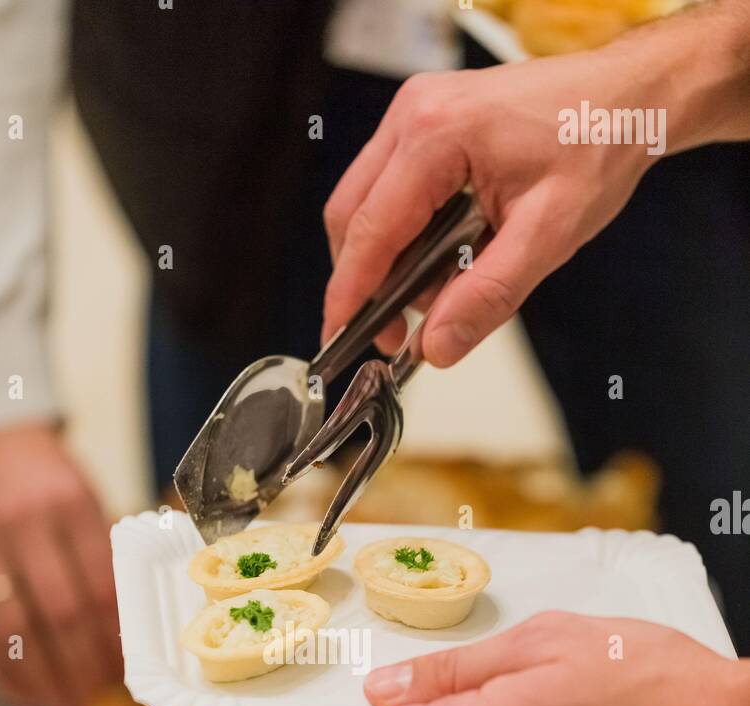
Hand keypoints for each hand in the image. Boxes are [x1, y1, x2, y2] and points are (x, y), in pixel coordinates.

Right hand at [0, 425, 122, 705]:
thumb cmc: (50, 480)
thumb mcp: (89, 501)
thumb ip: (106, 558)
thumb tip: (131, 634)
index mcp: (67, 504)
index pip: (98, 588)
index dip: (115, 639)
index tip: (128, 668)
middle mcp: (19, 524)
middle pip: (58, 616)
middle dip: (83, 667)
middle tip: (100, 697)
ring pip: (12, 633)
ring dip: (43, 680)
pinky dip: (2, 675)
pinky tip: (27, 696)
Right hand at [322, 53, 658, 363]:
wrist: (625, 98)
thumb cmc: (596, 143)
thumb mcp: (548, 234)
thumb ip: (488, 295)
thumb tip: (437, 344)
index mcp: (436, 135)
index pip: (369, 230)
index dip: (351, 293)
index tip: (342, 337)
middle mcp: (414, 114)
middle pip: (351, 215)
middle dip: (364, 281)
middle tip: (395, 332)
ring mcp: (415, 112)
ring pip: (364, 202)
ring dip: (386, 258)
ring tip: (434, 294)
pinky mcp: (426, 121)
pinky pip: (389, 186)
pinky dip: (404, 232)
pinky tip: (442, 256)